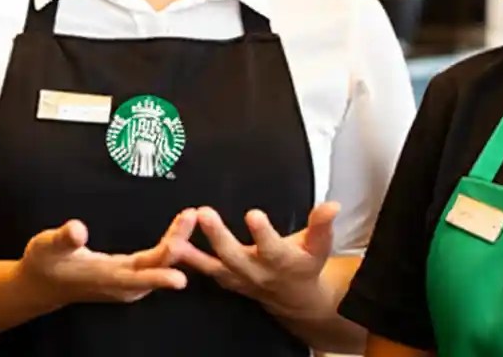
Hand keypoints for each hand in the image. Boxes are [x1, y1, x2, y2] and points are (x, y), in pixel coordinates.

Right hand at [17, 208, 197, 305]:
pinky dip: (169, 250)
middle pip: (155, 265)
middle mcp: (120, 283)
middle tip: (192, 216)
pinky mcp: (128, 276)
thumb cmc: (44, 263)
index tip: (181, 275)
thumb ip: (63, 238)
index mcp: (104, 277)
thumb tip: (77, 229)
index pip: (137, 277)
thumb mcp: (45, 246)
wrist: (42, 285)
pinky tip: (180, 235)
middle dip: (176, 243)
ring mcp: (126, 281)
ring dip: (176, 244)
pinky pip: (154, 264)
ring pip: (158, 265)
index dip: (159, 275)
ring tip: (190, 218)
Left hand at [179, 202, 340, 318]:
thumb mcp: (319, 246)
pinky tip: (170, 245)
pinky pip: (204, 270)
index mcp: (282, 261)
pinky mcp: (225, 278)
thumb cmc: (306, 263)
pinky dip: (187, 260)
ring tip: (175, 236)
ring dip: (193, 252)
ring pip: (213, 266)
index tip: (253, 214)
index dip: (263, 232)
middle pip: (235, 255)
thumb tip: (332, 205)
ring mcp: (239, 278)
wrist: (294, 297)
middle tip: (204, 213)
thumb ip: (322, 225)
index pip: (272, 247)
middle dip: (218, 235)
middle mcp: (258, 272)